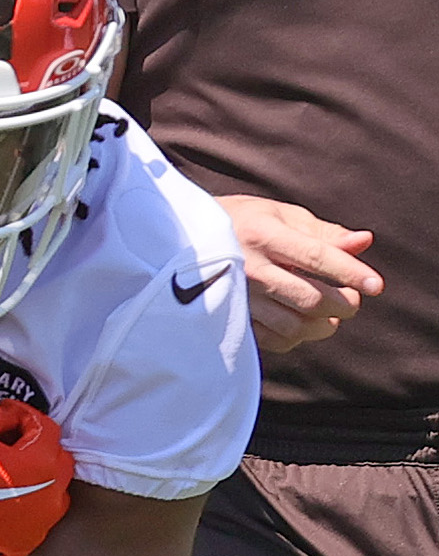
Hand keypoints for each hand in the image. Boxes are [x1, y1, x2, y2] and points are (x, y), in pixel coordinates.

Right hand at [0, 399, 72, 555]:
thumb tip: (7, 419)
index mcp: (42, 464)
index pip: (46, 428)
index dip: (24, 416)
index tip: (7, 413)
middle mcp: (50, 497)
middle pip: (57, 461)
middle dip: (37, 447)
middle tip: (10, 441)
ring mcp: (38, 526)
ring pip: (50, 493)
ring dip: (36, 479)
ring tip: (7, 473)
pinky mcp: (23, 546)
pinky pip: (32, 519)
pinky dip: (23, 506)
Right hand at [217, 194, 382, 352]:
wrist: (179, 241)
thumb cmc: (239, 222)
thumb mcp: (277, 215)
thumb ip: (322, 232)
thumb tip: (364, 242)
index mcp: (262, 235)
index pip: (316, 257)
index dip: (350, 272)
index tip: (376, 285)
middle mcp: (248, 268)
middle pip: (311, 298)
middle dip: (343, 304)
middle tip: (351, 300)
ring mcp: (237, 297)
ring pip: (295, 325)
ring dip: (323, 324)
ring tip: (329, 315)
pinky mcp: (230, 318)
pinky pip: (274, 340)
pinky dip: (297, 337)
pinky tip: (300, 323)